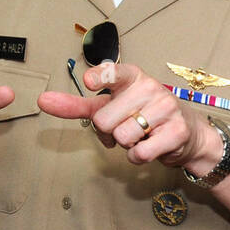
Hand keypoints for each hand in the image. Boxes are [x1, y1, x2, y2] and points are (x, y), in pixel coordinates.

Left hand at [37, 62, 218, 169]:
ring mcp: (166, 108)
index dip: (100, 77)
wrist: (186, 132)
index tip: (89, 82)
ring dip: (125, 145)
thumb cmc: (141, 115)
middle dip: (108, 132)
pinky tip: (149, 146)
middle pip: (104, 120)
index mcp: (131, 77)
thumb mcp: (110, 106)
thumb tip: (43, 100)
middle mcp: (150, 87)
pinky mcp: (177, 131)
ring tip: (140, 135)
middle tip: (126, 126)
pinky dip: (138, 157)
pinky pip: (140, 153)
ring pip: (121, 138)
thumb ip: (77, 105)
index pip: (113, 72)